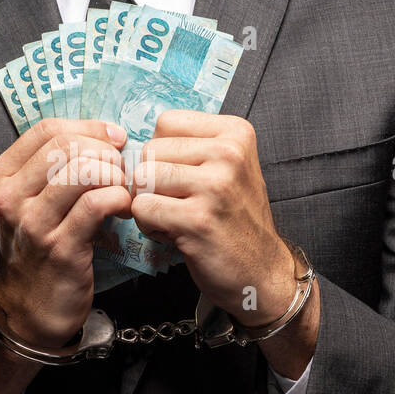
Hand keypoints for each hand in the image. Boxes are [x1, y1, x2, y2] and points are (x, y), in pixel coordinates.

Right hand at [0, 117, 131, 393]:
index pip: (49, 130)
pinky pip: (97, 203)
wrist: (29, 310)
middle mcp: (11, 197)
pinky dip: (119, 198)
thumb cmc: (39, 251)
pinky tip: (124, 209)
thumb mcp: (31, 203)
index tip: (114, 140)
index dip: (89, 128)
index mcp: (2, 177)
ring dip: (114, 175)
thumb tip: (105, 135)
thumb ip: (54, 168)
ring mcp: (33, 223)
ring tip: (122, 191)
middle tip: (121, 171)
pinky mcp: (60, 247)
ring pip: (83, 170)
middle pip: (66, 145)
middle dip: (105, 152)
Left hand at [129, 110, 295, 326]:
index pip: (166, 122)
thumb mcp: (228, 168)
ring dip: (148, 203)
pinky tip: (174, 234)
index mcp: (236, 133)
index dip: (163, 153)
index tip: (183, 177)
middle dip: (152, 180)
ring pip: (142, 178)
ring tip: (175, 217)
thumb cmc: (235, 219)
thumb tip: (133, 142)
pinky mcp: (197, 219)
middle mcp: (229, 153)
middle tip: (178, 203)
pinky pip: (142, 208)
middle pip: (150, 150)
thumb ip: (191, 146)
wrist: (262, 271)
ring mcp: (214, 186)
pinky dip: (149, 225)